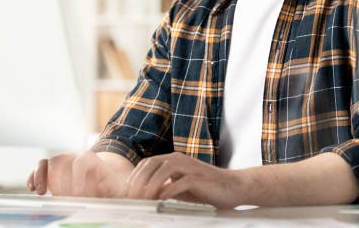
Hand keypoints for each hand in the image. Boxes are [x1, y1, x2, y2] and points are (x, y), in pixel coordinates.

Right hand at [26, 151, 131, 196]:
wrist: (108, 174)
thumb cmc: (114, 184)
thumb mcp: (120, 185)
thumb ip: (117, 188)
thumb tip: (117, 190)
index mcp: (94, 160)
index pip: (83, 160)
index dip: (78, 174)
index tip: (76, 192)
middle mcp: (76, 158)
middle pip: (62, 161)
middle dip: (57, 178)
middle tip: (56, 194)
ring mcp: (65, 161)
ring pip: (49, 161)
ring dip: (42, 175)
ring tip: (40, 191)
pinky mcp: (54, 168)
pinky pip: (41, 166)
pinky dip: (35, 175)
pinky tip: (33, 188)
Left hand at [124, 152, 246, 207]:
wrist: (232, 187)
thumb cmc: (206, 189)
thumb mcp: (180, 188)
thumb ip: (164, 188)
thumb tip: (143, 197)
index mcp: (172, 160)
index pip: (146, 164)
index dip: (133, 178)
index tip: (125, 193)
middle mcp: (179, 159)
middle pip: (151, 165)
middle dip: (137, 182)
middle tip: (130, 198)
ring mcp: (189, 167)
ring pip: (163, 170)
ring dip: (150, 185)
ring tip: (143, 199)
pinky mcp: (199, 177)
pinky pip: (180, 182)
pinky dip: (169, 190)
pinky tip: (162, 200)